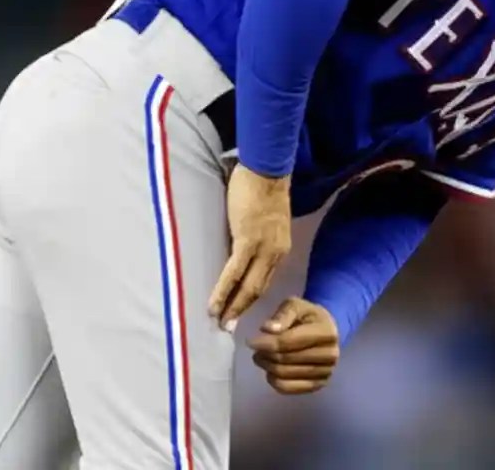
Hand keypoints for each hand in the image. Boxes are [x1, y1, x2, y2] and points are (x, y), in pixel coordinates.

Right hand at [208, 164, 291, 330]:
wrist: (266, 169)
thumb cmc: (261, 186)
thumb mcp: (264, 219)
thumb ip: (255, 235)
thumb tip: (238, 245)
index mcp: (280, 247)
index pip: (266, 279)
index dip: (252, 297)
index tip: (240, 310)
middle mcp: (276, 253)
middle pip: (259, 289)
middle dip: (243, 309)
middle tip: (228, 327)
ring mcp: (263, 248)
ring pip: (248, 286)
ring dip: (232, 306)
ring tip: (219, 322)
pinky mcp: (248, 242)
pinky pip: (233, 273)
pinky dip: (223, 291)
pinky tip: (214, 305)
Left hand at [248, 297, 339, 394]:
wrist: (326, 331)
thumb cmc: (308, 316)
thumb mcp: (295, 305)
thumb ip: (282, 315)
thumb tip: (266, 329)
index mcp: (326, 332)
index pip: (289, 342)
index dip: (266, 343)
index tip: (250, 342)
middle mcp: (330, 355)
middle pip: (285, 359)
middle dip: (265, 355)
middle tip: (256, 351)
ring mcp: (326, 372)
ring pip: (285, 375)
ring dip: (267, 367)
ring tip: (262, 358)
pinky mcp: (318, 385)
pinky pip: (289, 389)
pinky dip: (274, 381)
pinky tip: (270, 371)